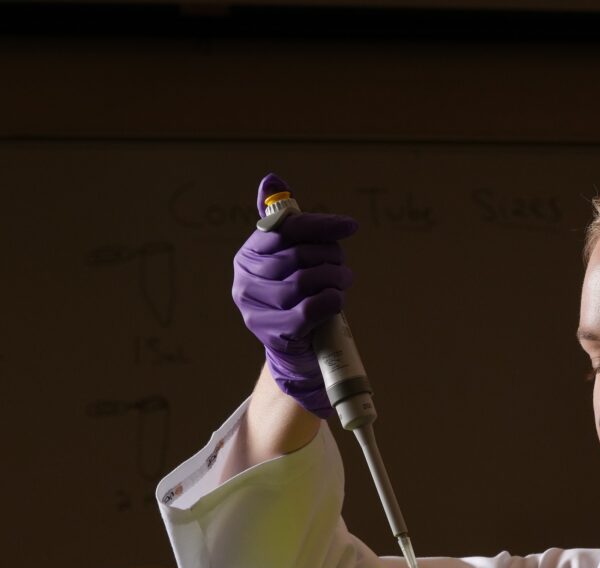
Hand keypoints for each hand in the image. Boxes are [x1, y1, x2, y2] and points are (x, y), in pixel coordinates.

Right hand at [231, 172, 357, 417]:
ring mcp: (256, 308)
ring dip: (334, 280)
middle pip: (297, 256)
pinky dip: (330, 301)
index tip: (350, 227)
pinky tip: (337, 301)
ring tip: (344, 283)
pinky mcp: (275, 333)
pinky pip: (309, 309)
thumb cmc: (296, 299)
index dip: (321, 225)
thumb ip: (283, 224)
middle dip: (330, 258)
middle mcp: (245, 279)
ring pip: (304, 281)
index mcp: (248, 255)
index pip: (285, 229)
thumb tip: (271, 179)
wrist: (295, 351)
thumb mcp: (291, 261)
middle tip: (344, 268)